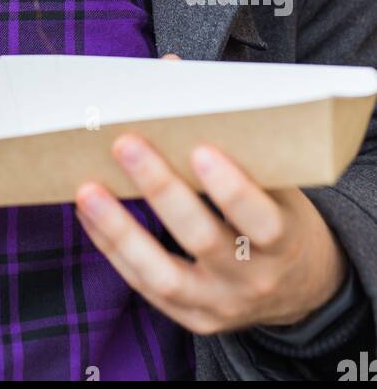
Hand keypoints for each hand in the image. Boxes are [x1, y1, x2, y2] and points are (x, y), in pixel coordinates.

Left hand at [74, 57, 347, 334]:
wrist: (300, 287)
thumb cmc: (277, 212)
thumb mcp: (276, 180)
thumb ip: (231, 134)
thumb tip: (169, 68)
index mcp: (285, 240)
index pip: (262, 220)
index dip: (232, 190)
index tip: (200, 151)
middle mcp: (255, 279)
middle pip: (204, 239)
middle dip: (162, 191)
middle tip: (126, 144)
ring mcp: (221, 305)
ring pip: (165, 275)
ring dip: (121, 230)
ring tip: (87, 190)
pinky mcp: (192, 319)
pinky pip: (145, 287)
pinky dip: (114, 248)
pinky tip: (89, 214)